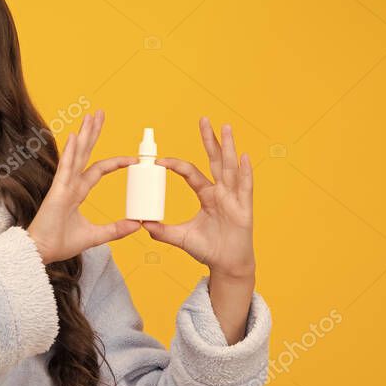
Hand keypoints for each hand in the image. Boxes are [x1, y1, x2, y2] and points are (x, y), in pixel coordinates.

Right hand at [27, 110, 142, 264]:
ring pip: (75, 154)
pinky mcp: (56, 191)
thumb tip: (137, 225)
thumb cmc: (60, 243)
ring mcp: (62, 185)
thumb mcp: (95, 236)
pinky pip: (65, 168)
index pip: (98, 170)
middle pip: (85, 153)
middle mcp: (70, 184)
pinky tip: (74, 137)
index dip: (115, 163)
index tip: (132, 159)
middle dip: (93, 133)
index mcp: (77, 192)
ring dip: (83, 134)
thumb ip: (115, 230)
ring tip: (91, 116)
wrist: (41, 252)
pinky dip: (69, 152)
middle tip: (100, 114)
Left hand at [140, 117, 254, 278]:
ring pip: (229, 168)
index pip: (190, 172)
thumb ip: (162, 231)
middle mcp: (221, 191)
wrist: (226, 265)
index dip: (175, 165)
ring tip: (225, 127)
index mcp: (206, 195)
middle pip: (214, 160)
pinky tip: (244, 157)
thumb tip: (141, 224)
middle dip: (209, 140)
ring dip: (228, 147)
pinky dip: (245, 172)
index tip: (158, 160)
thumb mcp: (180, 237)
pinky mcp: (244, 208)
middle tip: (203, 119)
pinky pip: (245, 187)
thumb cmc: (207, 249)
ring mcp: (234, 198)